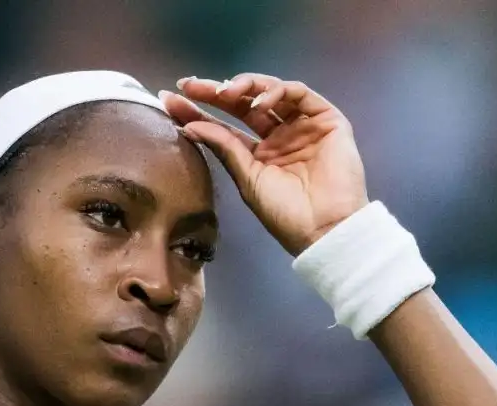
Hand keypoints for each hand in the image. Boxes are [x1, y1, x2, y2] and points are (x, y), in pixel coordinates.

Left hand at [163, 73, 368, 255]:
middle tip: (190, 86)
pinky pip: (298, 93)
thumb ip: (223, 148)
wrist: (325, 229)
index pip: (224, 125)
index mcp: (259, 153)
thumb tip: (189, 125)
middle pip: (244, 103)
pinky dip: (277, 91)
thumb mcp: (247, 179)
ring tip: (224, 92)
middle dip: (215, 91)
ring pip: (270, 91)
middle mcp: (280, 135)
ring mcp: (303, 125)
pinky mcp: (326, 120)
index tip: (170, 99)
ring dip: (245, 86)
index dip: (198, 110)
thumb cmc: (286, 213)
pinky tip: (258, 103)